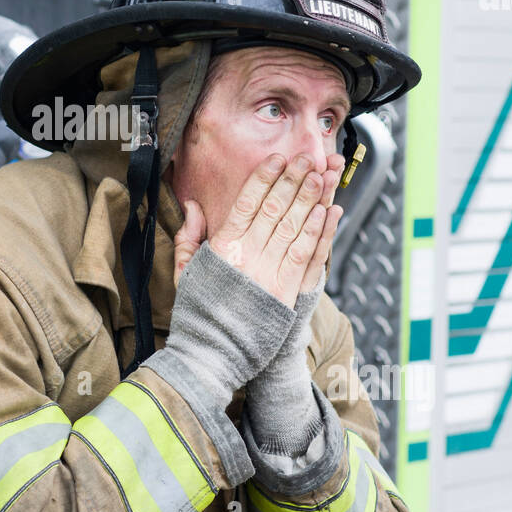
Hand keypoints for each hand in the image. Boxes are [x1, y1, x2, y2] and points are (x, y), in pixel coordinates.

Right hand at [174, 153, 344, 307]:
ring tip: (321, 176)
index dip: (264, 179)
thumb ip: (188, 237)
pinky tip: (327, 213)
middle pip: (274, 209)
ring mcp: (268, 274)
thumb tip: (192, 205)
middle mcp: (247, 256)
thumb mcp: (184, 271)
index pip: (247, 203)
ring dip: (309, 200)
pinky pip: (305, 256)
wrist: (211, 353)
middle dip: (292, 181)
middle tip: (307, 158)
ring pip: (293, 227)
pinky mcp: (286, 294)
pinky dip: (317, 233)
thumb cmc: (197, 312)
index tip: (277, 159)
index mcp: (223, 247)